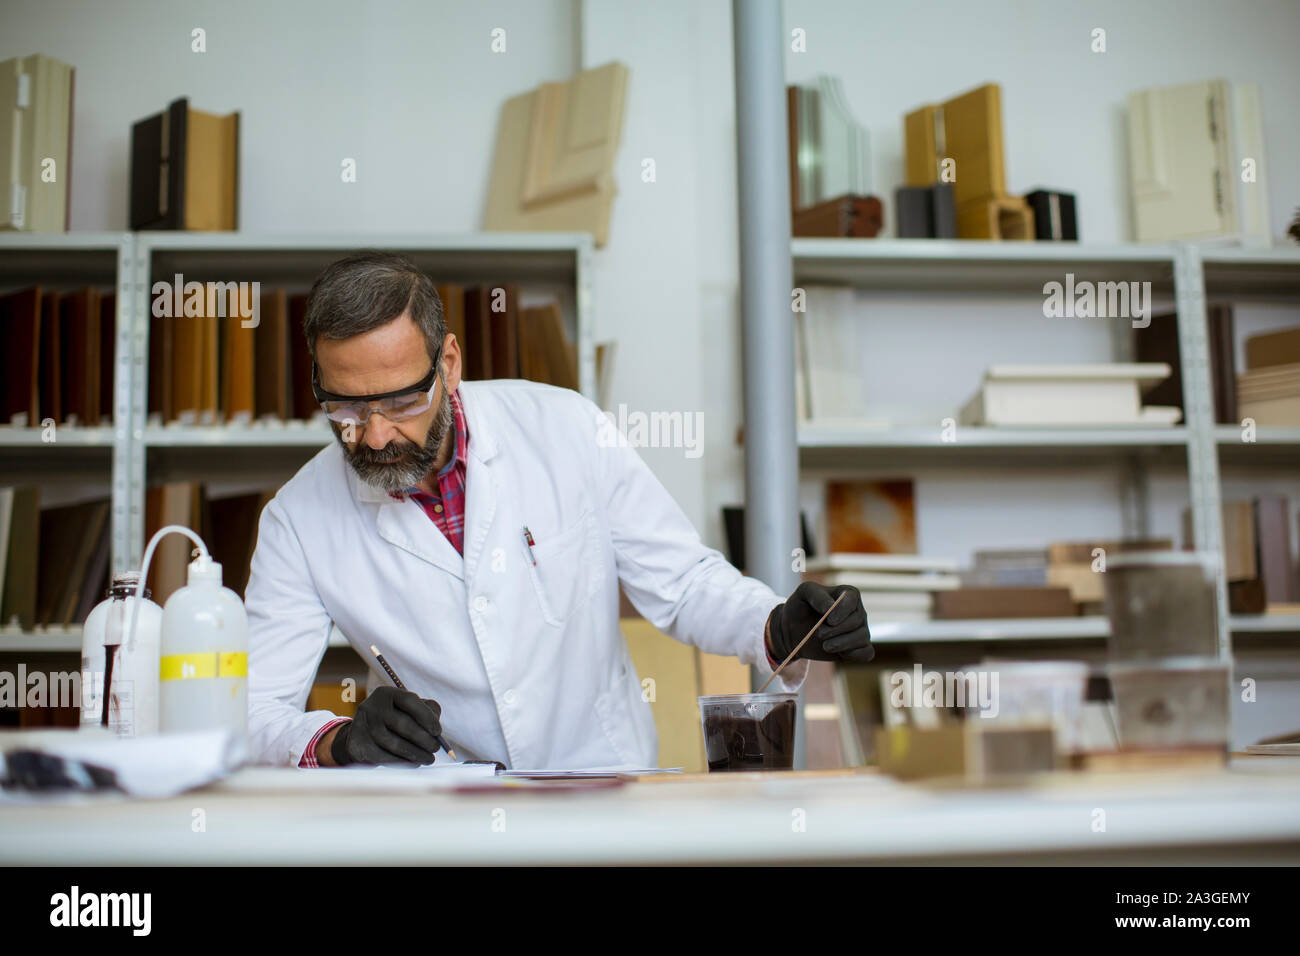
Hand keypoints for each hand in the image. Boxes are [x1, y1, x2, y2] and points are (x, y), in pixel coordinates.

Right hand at [329, 686, 443, 765]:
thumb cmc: (394, 718)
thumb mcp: (408, 709)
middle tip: (436, 748)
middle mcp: (373, 707)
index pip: (410, 701)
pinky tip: (413, 762)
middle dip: (423, 739)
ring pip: (393, 743)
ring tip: (428, 758)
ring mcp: (364, 726)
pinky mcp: (358, 745)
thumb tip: (436, 731)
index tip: (438, 731)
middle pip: (402, 724)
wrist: (362, 733)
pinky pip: (384, 756)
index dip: (426, 716)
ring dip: (415, 754)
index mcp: (387, 694)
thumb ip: (427, 712)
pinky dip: (402, 761)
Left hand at [766, 582, 873, 663]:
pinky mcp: (859, 648)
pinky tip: (838, 653)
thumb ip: (816, 595)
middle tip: (819, 633)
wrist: (794, 631)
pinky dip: (853, 655)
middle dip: (836, 630)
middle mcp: (858, 611)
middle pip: (857, 620)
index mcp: (848, 594)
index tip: (829, 620)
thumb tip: (830, 607)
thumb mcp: (803, 593)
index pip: (852, 599)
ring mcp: (861, 629)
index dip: (842, 610)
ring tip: (825, 645)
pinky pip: (866, 653)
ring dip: (841, 644)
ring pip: (862, 637)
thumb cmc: (800, 608)